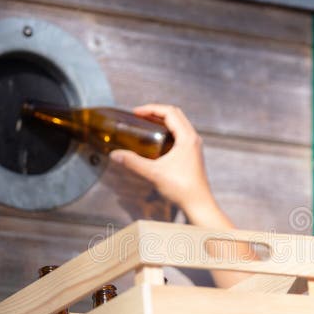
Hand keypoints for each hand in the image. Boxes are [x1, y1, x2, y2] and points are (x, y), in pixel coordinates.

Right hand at [109, 104, 216, 220]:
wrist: (198, 204)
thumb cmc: (182, 188)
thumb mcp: (154, 173)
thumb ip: (133, 162)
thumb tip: (115, 155)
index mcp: (187, 137)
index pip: (169, 112)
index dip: (151, 109)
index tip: (136, 112)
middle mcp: (193, 138)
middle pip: (175, 115)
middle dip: (156, 112)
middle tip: (139, 116)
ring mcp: (194, 146)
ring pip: (179, 124)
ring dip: (163, 120)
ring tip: (146, 124)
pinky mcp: (193, 154)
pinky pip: (181, 134)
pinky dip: (168, 131)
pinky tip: (157, 140)